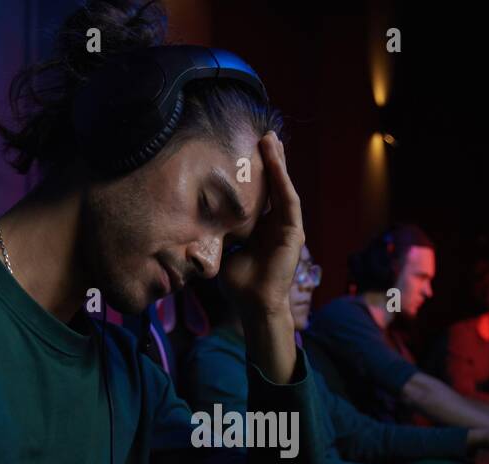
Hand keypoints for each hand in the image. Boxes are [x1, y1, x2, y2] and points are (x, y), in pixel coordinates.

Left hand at [219, 131, 304, 323]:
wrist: (255, 304)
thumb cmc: (239, 283)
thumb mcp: (224, 250)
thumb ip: (218, 233)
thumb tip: (195, 220)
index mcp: (263, 227)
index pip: (261, 193)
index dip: (257, 171)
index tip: (248, 150)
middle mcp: (277, 224)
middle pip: (275, 185)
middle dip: (271, 160)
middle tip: (265, 134)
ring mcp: (288, 227)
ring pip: (283, 187)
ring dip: (278, 163)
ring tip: (271, 139)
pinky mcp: (294, 232)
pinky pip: (288, 200)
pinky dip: (282, 180)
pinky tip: (276, 161)